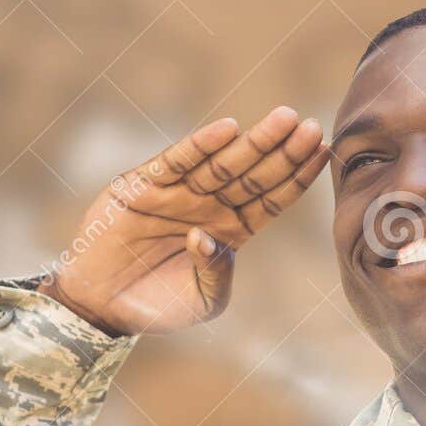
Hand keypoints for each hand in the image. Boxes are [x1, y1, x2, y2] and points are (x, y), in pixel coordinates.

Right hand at [41, 107, 327, 334]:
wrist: (103, 306)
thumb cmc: (159, 305)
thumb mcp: (202, 300)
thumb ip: (217, 273)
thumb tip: (209, 236)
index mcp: (231, 231)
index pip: (271, 197)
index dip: (296, 175)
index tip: (322, 151)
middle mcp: (208, 206)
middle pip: (253, 174)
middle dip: (282, 150)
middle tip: (309, 126)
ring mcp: (177, 193)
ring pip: (221, 163)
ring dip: (253, 141)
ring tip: (284, 119)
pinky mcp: (143, 186)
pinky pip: (175, 162)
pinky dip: (199, 146)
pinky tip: (227, 129)